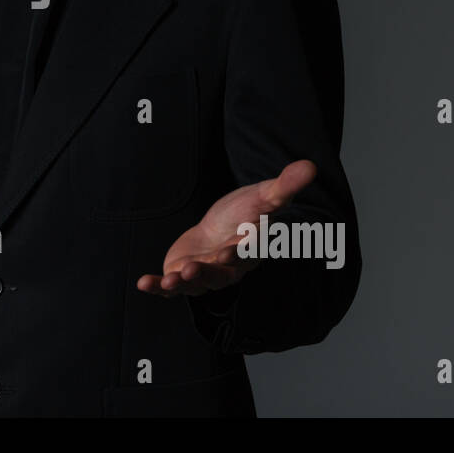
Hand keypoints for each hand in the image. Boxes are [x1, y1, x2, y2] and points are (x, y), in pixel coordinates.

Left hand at [136, 159, 314, 297]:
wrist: (221, 227)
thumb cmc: (245, 214)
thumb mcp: (263, 196)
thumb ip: (284, 186)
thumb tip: (311, 165)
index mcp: (249, 251)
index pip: (247, 254)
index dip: (239, 253)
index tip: (231, 248)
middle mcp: (227, 268)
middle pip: (219, 275)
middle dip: (206, 274)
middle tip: (192, 269)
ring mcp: (204, 276)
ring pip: (194, 285)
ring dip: (181, 283)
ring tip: (169, 280)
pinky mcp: (182, 277)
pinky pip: (170, 286)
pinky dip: (156, 287)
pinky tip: (142, 284)